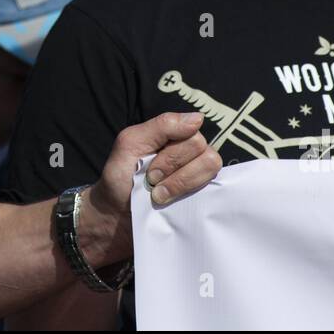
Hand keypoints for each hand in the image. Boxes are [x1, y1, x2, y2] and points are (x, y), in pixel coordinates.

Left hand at [81, 111, 220, 263]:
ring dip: (180, 183)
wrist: (117, 216)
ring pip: (210, 165)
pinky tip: (172, 203)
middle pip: (200, 147)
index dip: (170, 151)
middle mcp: (193, 150)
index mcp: (176, 134)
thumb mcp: (131, 143)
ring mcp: (202, 172)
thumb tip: (199, 118)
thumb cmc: (121, 176)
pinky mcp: (206, 194)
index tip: (149, 169)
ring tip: (159, 195)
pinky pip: (216, 187)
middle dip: (171, 167)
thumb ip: (162, 126)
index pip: (191, 128)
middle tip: (151, 181)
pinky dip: (189, 194)